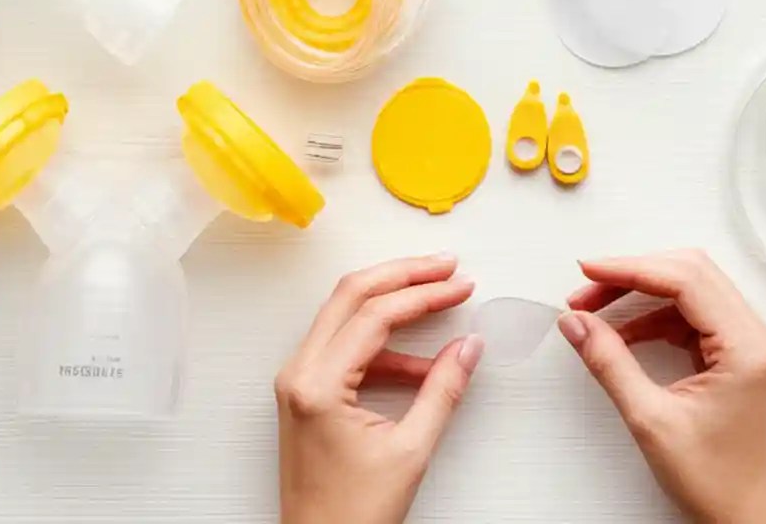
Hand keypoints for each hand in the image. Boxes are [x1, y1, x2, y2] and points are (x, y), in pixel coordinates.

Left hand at [275, 254, 482, 523]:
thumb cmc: (350, 515)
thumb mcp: (410, 450)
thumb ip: (443, 390)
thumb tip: (468, 347)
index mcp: (316, 385)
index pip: (374, 316)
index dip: (424, 294)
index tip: (459, 285)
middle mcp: (298, 374)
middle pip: (351, 296)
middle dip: (403, 276)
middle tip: (445, 267)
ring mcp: (298, 381)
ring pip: (346, 315)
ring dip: (393, 304)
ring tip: (439, 302)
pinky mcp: (307, 392)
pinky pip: (346, 348)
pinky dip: (384, 345)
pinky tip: (422, 361)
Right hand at [560, 251, 765, 523]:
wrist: (738, 518)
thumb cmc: (712, 480)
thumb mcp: (649, 419)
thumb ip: (609, 362)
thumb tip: (576, 323)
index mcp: (747, 347)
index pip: (686, 280)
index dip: (632, 269)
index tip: (590, 271)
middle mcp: (754, 337)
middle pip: (689, 274)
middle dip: (633, 275)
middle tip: (586, 289)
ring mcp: (746, 344)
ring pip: (688, 290)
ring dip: (639, 293)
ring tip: (594, 310)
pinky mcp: (733, 356)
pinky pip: (689, 317)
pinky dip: (651, 317)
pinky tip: (620, 333)